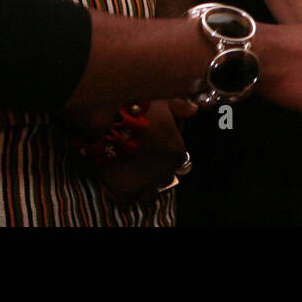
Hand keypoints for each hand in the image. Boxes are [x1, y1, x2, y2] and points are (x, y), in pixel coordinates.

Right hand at [60, 99, 195, 204]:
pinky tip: (122, 178)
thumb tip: (193, 109)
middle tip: (142, 159)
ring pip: (151, 192)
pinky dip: (128, 190)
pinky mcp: (128, 192)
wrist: (108, 119)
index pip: (179, 159)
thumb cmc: (137, 108)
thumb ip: (180, 107)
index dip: (167, 154)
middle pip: (166, 176)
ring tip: (132, 171)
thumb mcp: (162, 102)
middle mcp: (166, 170)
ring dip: (145, 183)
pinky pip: (132, 198)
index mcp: (177, 151)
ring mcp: (147, 183)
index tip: (156, 149)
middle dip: (157, 168)